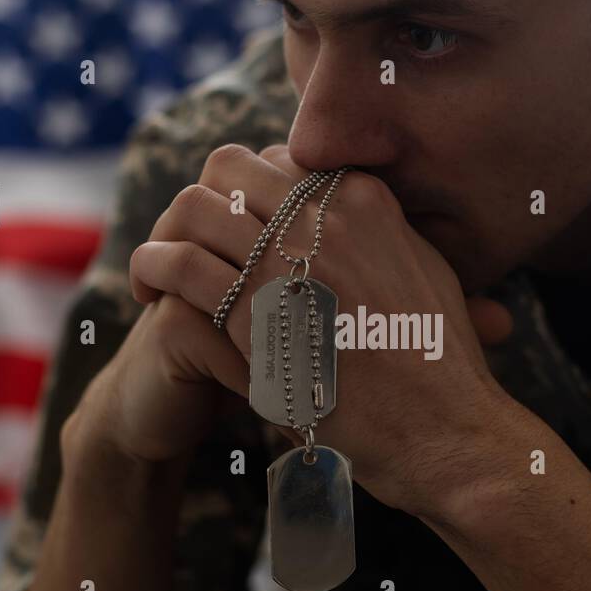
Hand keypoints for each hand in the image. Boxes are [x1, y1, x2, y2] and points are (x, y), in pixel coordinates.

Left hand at [128, 143, 513, 514]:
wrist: (442, 429)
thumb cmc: (439, 367)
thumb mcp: (427, 274)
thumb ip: (387, 236)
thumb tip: (364, 219)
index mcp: (365, 200)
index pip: (280, 161)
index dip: (247, 192)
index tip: (234, 227)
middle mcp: (325, 215)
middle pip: (229, 167)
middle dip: (201, 200)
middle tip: (189, 242)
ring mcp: (288, 259)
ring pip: (194, 206)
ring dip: (165, 232)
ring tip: (158, 272)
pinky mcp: (253, 312)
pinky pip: (178, 264)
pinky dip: (150, 268)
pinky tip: (147, 291)